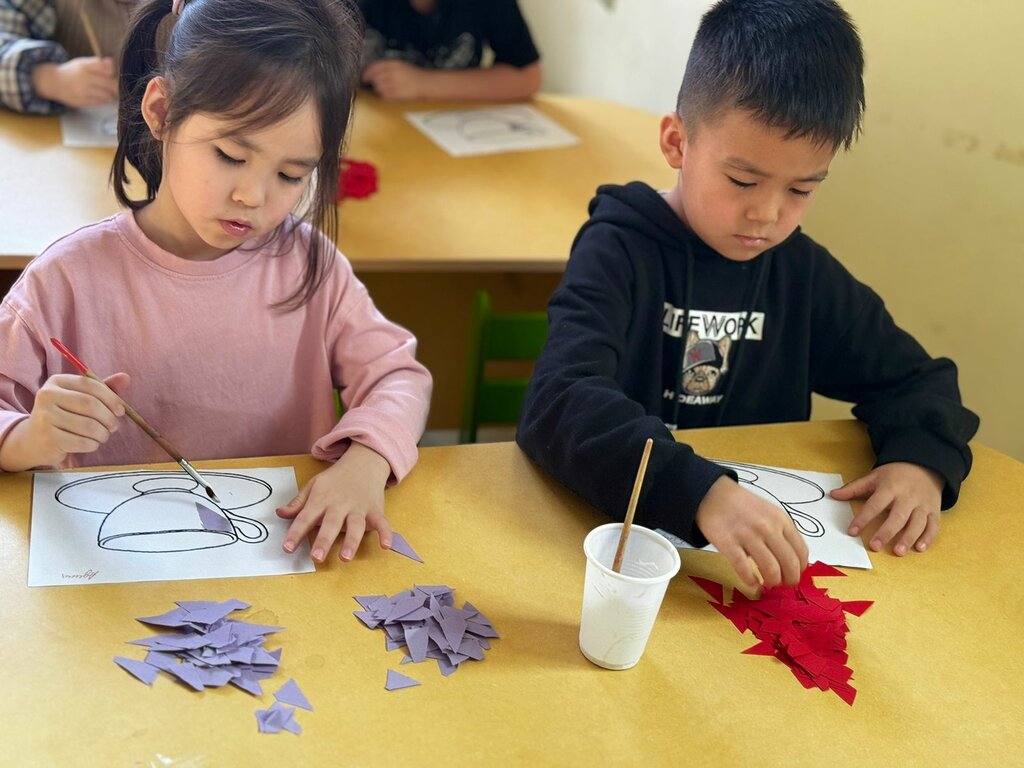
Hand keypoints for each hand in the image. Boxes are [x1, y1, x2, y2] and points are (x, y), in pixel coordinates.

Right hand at [0, 373, 128, 471]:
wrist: (34, 440)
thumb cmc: (65, 416)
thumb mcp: (82, 398)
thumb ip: (104, 389)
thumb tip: (126, 377)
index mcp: (57, 381)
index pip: (90, 384)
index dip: (111, 398)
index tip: (121, 411)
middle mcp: (47, 395)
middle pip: (90, 405)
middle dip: (109, 418)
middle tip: (114, 427)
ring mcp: (44, 417)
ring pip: (89, 426)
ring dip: (103, 434)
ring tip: (103, 436)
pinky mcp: (47, 438)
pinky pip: (82, 442)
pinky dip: (93, 445)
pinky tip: (91, 444)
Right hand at [31, 57, 117, 107]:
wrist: (53, 82)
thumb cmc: (73, 72)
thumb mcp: (83, 63)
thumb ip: (98, 63)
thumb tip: (112, 62)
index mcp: (85, 66)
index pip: (107, 69)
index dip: (114, 73)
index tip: (113, 75)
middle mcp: (84, 78)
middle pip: (110, 84)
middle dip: (116, 87)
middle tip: (117, 87)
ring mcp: (83, 91)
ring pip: (107, 95)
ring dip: (112, 95)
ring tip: (111, 93)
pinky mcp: (82, 101)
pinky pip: (100, 102)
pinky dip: (104, 100)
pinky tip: (102, 97)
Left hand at [277, 442, 392, 561]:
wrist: (363, 462)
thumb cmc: (335, 479)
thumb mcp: (313, 486)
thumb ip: (298, 502)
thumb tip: (279, 514)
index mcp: (321, 499)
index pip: (305, 517)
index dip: (295, 533)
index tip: (287, 548)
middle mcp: (339, 504)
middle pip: (331, 524)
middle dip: (324, 541)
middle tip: (316, 557)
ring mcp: (359, 507)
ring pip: (356, 525)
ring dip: (351, 541)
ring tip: (345, 557)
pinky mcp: (375, 509)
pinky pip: (382, 522)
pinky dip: (386, 533)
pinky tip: (386, 545)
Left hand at [361, 59, 427, 100]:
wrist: (427, 84)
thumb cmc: (413, 76)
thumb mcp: (400, 66)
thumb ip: (386, 68)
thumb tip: (370, 75)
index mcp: (393, 63)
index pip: (374, 67)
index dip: (366, 74)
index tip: (363, 78)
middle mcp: (393, 72)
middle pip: (374, 78)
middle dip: (373, 83)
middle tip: (376, 85)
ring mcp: (395, 83)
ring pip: (378, 88)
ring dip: (379, 90)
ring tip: (388, 89)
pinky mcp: (398, 94)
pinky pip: (385, 96)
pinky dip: (385, 96)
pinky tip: (392, 94)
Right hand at [696, 476, 808, 586]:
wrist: (714, 495)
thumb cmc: (743, 506)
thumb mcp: (770, 513)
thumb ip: (782, 533)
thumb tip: (792, 561)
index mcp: (781, 520)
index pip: (801, 552)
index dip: (800, 569)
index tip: (795, 574)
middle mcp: (767, 528)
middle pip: (789, 563)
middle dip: (789, 580)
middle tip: (783, 584)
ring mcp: (747, 536)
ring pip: (770, 569)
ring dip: (772, 581)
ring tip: (768, 583)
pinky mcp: (728, 543)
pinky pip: (744, 569)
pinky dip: (751, 581)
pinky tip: (752, 583)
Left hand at [831, 462, 942, 555]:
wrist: (924, 466)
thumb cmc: (896, 475)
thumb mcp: (874, 476)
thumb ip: (854, 488)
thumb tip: (833, 494)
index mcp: (890, 488)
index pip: (874, 504)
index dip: (863, 518)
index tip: (852, 531)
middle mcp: (908, 497)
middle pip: (898, 516)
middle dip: (886, 532)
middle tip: (875, 546)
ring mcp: (923, 505)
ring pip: (917, 523)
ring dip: (908, 538)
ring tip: (898, 551)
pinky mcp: (934, 511)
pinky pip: (933, 526)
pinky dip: (928, 537)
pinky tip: (920, 548)